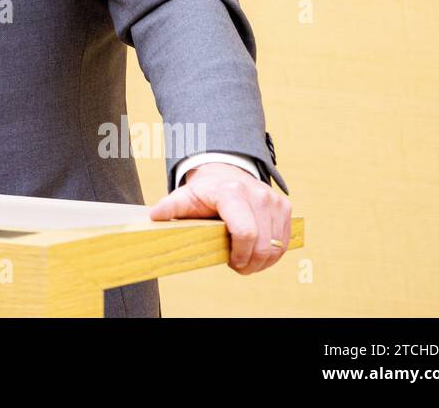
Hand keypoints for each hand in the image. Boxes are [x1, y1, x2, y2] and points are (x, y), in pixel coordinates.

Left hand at [149, 162, 290, 273]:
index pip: (245, 232)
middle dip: (250, 264)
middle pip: (262, 245)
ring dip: (262, 262)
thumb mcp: (185, 197)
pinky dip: (272, 254)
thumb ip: (170, 207)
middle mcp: (257, 194)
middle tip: (237, 266)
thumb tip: (153, 216)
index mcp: (231, 192)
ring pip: (276, 247)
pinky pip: (284, 242)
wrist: (225, 172)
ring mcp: (273, 200)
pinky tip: (256, 252)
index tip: (230, 262)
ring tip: (245, 260)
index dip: (240, 255)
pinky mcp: (284, 206)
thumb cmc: (204, 191)